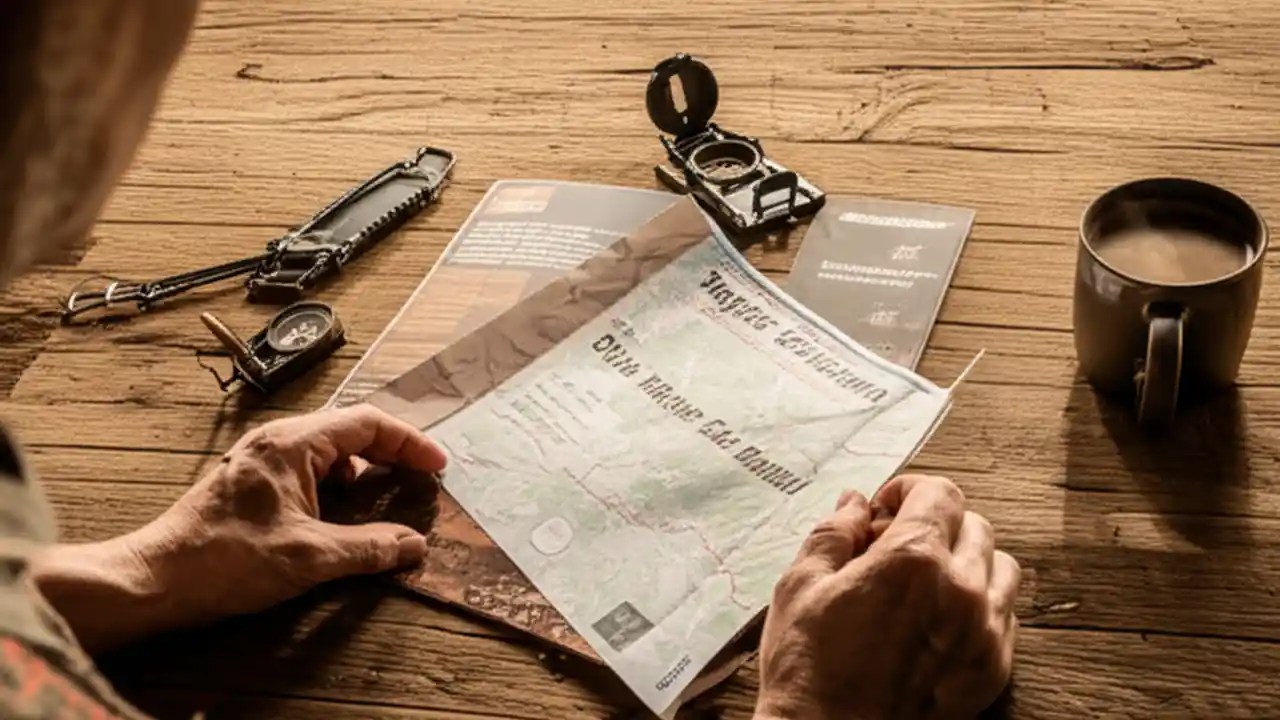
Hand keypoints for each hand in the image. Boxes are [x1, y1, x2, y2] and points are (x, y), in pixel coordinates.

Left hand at [33, 404, 445, 652]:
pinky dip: (336, 481)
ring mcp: (260, 458)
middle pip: (350, 430)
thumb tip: (414, 545)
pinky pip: (307, 466)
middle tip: (421, 477)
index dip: (410, 442)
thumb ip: (369, 548)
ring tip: (389, 491)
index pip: (367, 423)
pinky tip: (343, 511)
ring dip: (363, 466)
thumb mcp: (310, 558)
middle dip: (391, 451)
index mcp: (293, 444)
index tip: (437, 466)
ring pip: (328, 448)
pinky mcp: (250, 480)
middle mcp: (276, 440)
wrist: (158, 579)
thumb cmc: (227, 560)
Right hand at [754, 475, 1019, 719]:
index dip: (909, 490)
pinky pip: (1005, 616)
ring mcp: (983, 635)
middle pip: (975, 525)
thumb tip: (855, 505)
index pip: (940, 494)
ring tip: (925, 581)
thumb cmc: (808, 671)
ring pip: (1001, 567)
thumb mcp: (800, 586)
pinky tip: (940, 618)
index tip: (885, 507)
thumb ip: (833, 534)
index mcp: (913, 561)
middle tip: (894, 546)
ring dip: (967, 561)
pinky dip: (980, 604)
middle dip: (936, 523)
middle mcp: (961, 592)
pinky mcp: (991, 672)